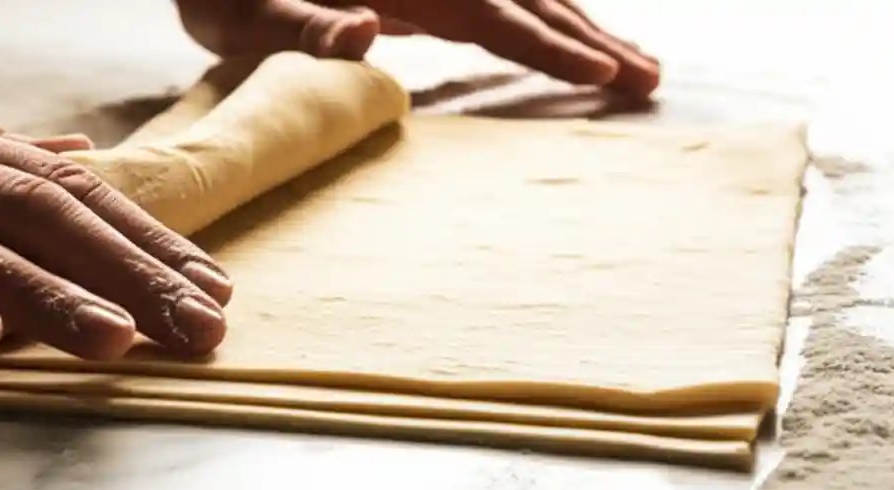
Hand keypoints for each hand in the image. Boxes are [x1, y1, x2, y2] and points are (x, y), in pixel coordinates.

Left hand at [175, 0, 658, 97]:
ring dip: (582, 28)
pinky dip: (544, 19)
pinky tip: (571, 36)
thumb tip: (367, 32)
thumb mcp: (241, 16)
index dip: (549, 44)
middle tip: (651, 78)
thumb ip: (302, 24)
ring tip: (637, 64)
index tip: (605, 72)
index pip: (491, 13)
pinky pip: (499, 0)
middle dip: (593, 38)